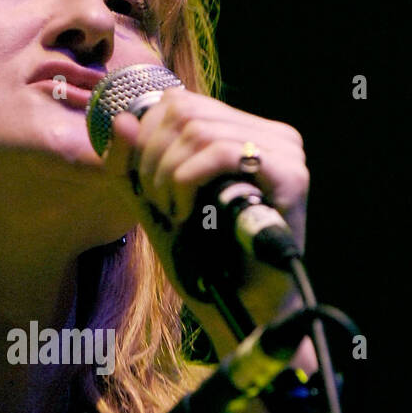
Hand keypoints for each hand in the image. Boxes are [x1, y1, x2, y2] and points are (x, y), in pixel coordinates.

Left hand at [102, 88, 309, 325]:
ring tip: (173, 214)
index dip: (145, 138)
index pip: (179, 102)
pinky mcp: (290, 175)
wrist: (240, 310)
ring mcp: (285, 151)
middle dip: (152, 159)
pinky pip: (220, 153)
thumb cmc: (202, 261)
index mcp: (244, 132)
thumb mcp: (152, 204)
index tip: (142, 186)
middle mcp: (270, 134)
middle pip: (185, 112)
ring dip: (168, 176)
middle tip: (157, 204)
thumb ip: (130, 165)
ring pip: (199, 130)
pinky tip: (187, 214)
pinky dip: (188, 182)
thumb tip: (122, 118)